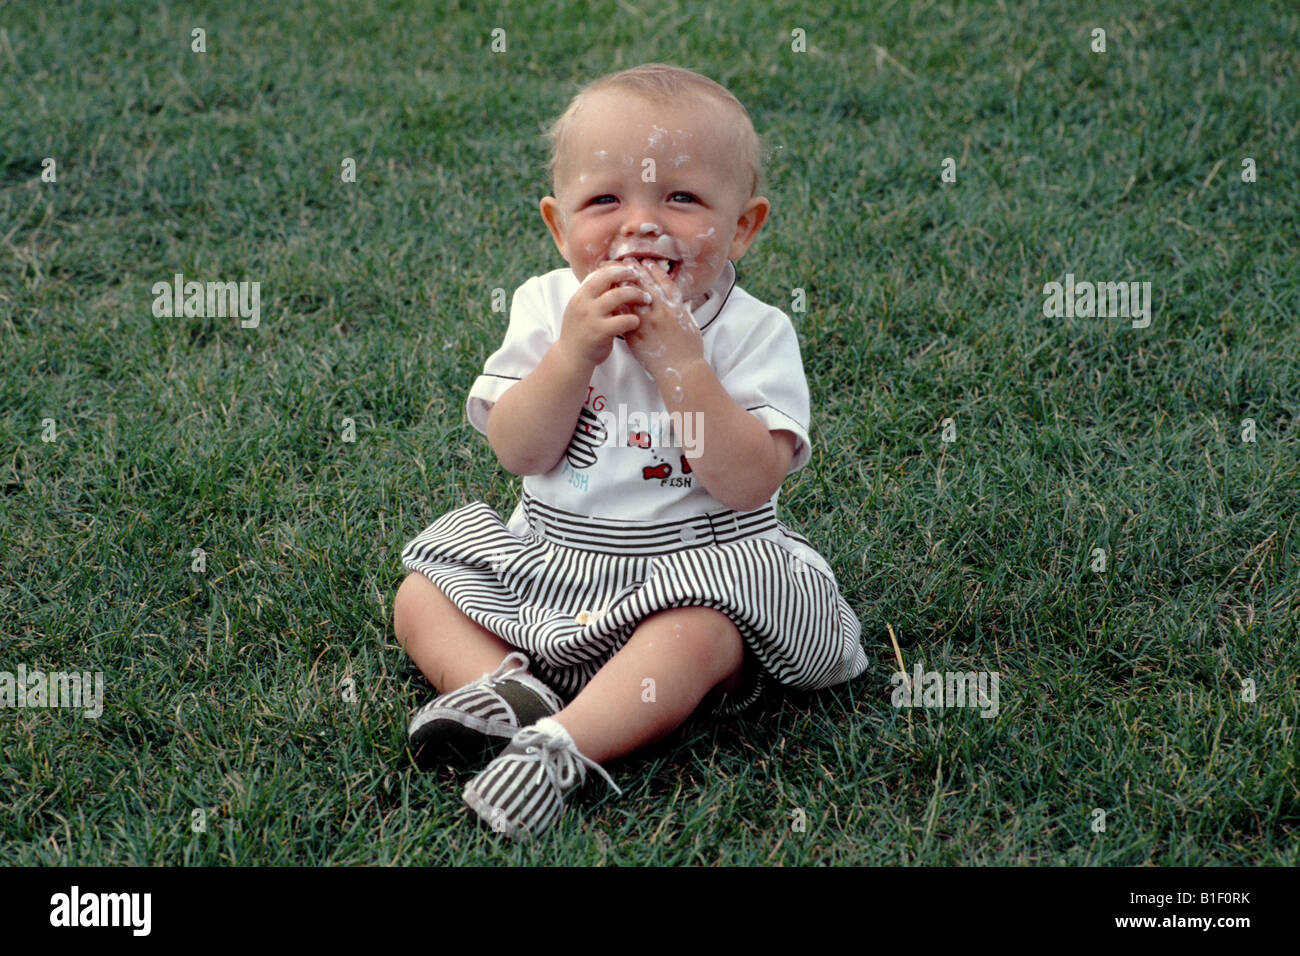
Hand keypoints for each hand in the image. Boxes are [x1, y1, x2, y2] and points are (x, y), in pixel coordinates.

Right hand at [557, 262, 650, 366]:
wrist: (571, 358)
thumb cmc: (581, 333)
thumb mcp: (580, 309)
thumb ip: (592, 296)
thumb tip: (609, 277)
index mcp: (580, 296)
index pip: (599, 273)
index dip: (616, 269)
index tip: (630, 271)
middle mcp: (584, 304)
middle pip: (608, 279)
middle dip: (627, 275)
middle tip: (641, 280)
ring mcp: (591, 317)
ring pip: (618, 296)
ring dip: (636, 294)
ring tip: (646, 299)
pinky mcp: (600, 333)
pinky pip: (623, 320)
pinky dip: (634, 319)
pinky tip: (637, 321)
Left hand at [620, 259, 704, 383]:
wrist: (681, 370)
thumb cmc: (689, 350)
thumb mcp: (690, 324)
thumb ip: (683, 310)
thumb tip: (680, 301)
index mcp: (676, 308)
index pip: (664, 283)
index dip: (655, 271)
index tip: (647, 262)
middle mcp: (662, 312)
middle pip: (647, 286)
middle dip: (636, 271)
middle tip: (627, 260)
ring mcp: (648, 323)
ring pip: (633, 298)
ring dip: (624, 283)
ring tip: (616, 273)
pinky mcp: (637, 335)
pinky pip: (624, 316)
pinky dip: (618, 304)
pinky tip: (610, 296)